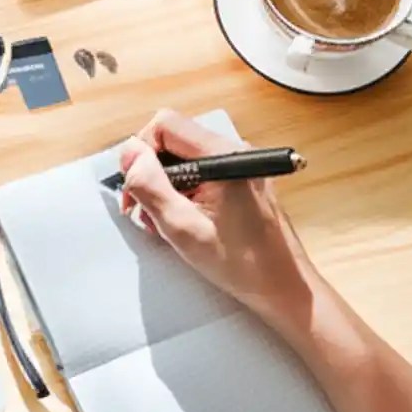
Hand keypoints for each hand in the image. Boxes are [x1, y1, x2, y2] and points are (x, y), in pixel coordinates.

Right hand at [118, 110, 314, 330]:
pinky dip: (182, 193)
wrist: (282, 287)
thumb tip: (129, 153)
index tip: (134, 188)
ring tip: (164, 223)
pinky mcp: (240, 179)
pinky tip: (182, 221)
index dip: (141, 153)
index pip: (165, 125)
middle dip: (150, 174)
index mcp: (224, 156)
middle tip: (144, 211)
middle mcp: (235, 151)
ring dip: (164, 187)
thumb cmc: (241, 263)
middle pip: (173, 140)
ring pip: (182, 158)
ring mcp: (240, 164)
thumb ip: (150, 186)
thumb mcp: (182, 228)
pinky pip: (199, 172)